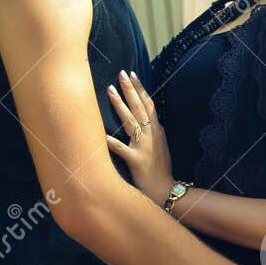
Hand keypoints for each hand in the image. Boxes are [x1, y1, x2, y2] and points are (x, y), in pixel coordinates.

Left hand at [105, 69, 172, 206]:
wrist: (166, 190)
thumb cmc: (161, 169)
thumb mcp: (161, 146)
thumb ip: (154, 131)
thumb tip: (148, 119)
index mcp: (157, 131)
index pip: (149, 104)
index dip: (140, 88)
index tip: (132, 74)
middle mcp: (151, 135)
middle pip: (140, 108)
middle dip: (130, 89)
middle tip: (121, 74)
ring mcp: (144, 147)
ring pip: (131, 121)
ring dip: (120, 105)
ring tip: (110, 90)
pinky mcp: (136, 161)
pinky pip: (121, 148)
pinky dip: (110, 140)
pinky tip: (100, 133)